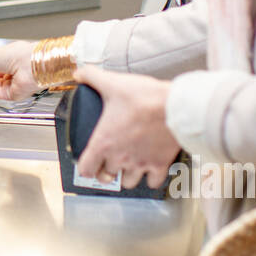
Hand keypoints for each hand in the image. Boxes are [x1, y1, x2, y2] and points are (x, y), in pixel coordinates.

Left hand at [72, 66, 179, 189]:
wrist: (176, 106)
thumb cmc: (144, 97)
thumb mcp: (113, 83)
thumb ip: (92, 77)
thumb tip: (80, 73)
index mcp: (104, 142)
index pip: (86, 169)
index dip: (85, 167)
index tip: (88, 163)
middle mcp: (120, 157)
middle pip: (106, 177)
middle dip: (105, 172)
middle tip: (108, 163)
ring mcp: (140, 163)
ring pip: (128, 182)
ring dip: (126, 176)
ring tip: (127, 165)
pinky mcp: (159, 164)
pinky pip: (152, 182)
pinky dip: (150, 178)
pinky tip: (149, 168)